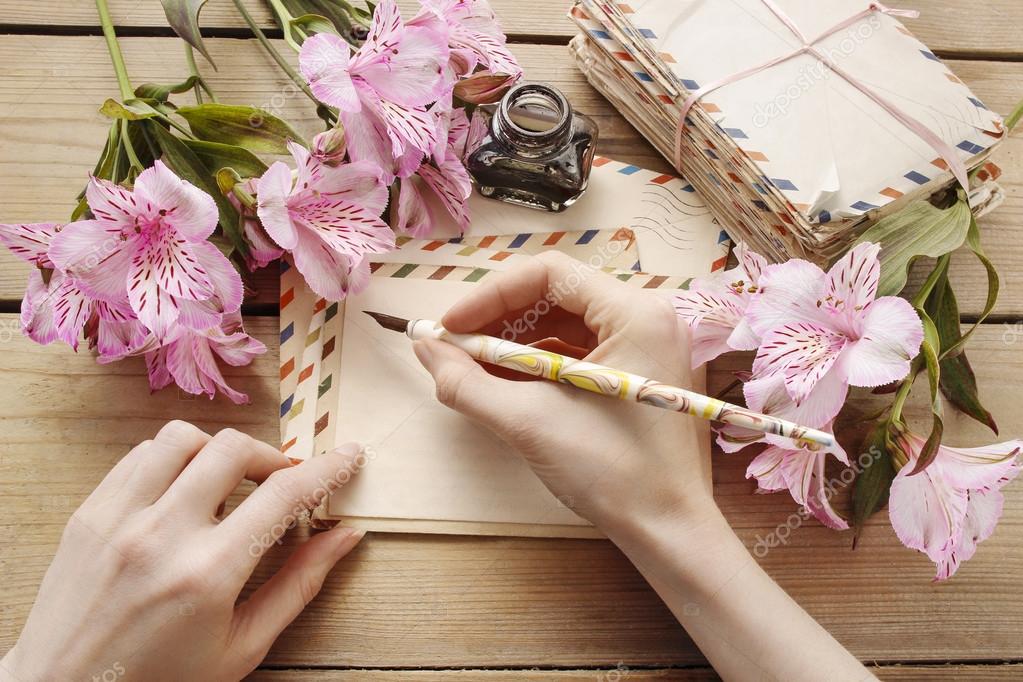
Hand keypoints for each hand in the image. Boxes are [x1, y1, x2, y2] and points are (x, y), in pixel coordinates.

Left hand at [1, 422, 364, 681]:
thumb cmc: (159, 681)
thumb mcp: (242, 646)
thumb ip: (299, 585)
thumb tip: (346, 536)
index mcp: (208, 574)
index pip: (284, 495)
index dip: (328, 469)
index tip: (348, 457)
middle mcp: (161, 535)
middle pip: (233, 449)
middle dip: (273, 457)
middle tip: (284, 481)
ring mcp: (118, 519)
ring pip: (182, 438)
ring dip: (219, 451)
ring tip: (230, 483)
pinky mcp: (89, 513)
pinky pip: (139, 456)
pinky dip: (174, 460)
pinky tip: (184, 490)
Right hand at [413, 254, 871, 680]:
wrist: (671, 533)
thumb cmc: (614, 473)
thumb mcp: (528, 422)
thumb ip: (466, 382)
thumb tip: (425, 347)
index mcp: (636, 312)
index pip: (549, 274)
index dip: (490, 296)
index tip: (451, 328)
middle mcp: (652, 317)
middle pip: (559, 296)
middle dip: (500, 321)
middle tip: (456, 349)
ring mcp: (653, 347)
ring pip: (569, 325)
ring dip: (518, 344)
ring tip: (475, 371)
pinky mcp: (645, 376)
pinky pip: (585, 352)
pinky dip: (544, 365)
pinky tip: (510, 386)